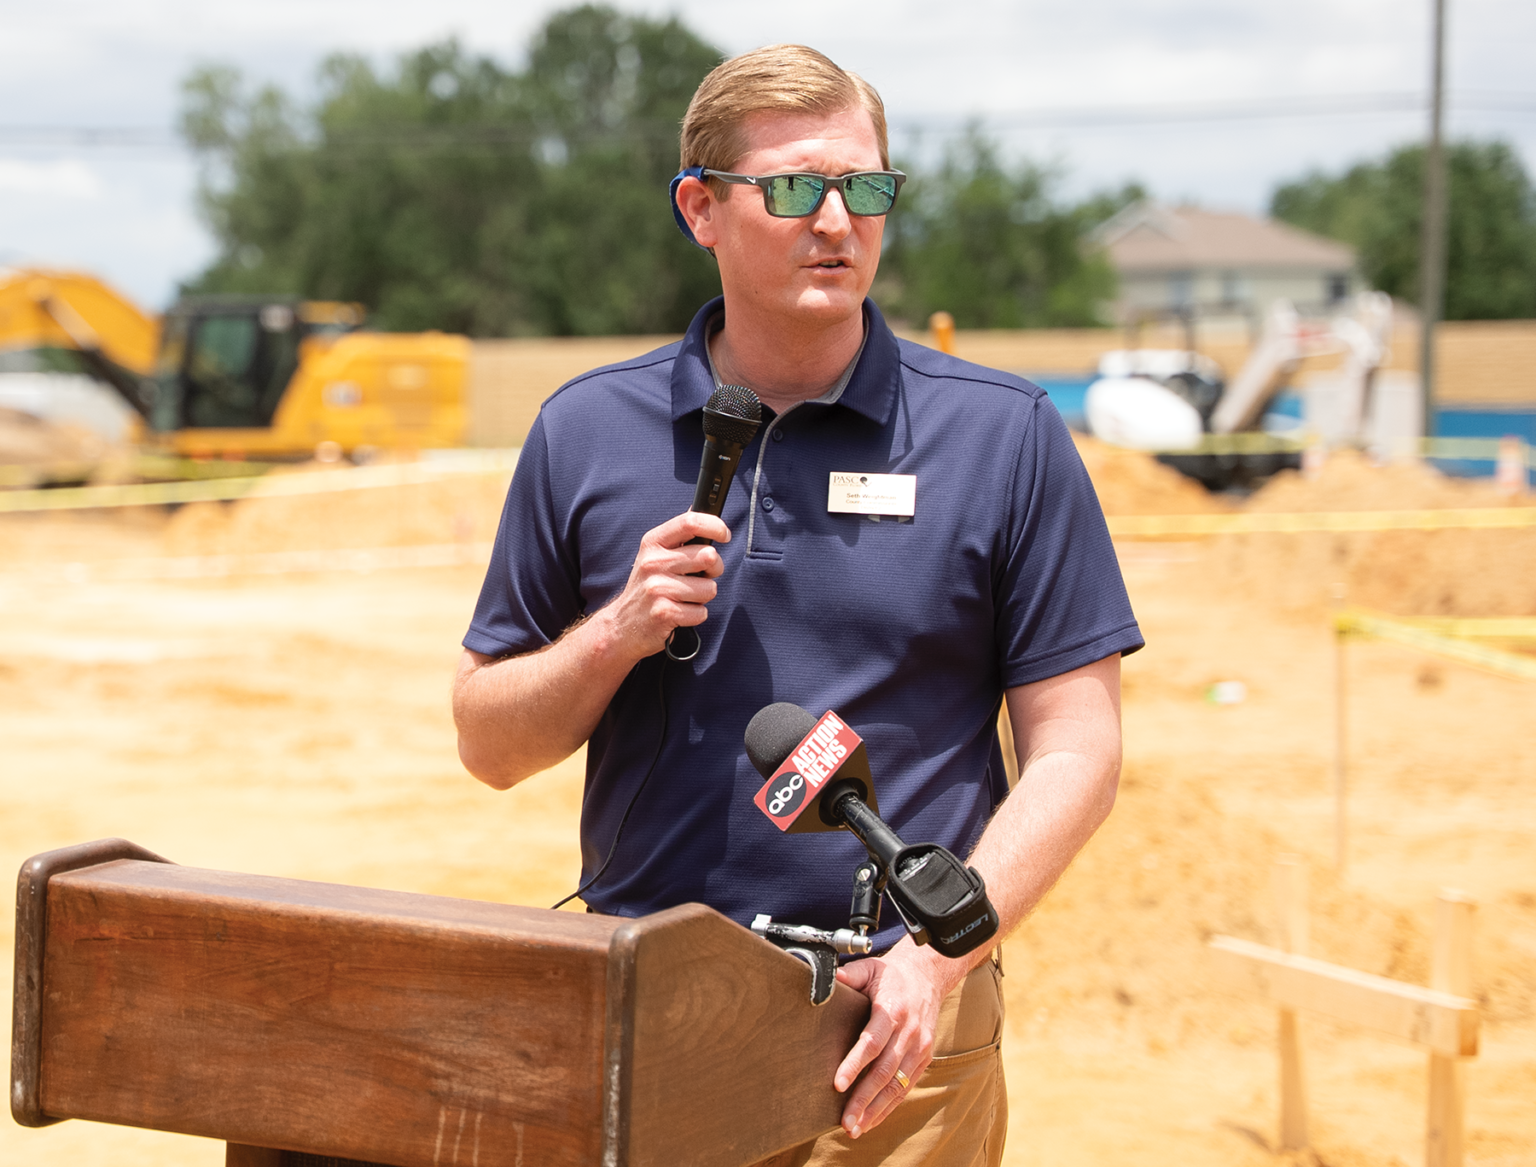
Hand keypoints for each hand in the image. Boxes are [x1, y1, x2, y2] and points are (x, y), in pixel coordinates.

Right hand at [596, 511, 729, 658]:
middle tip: (701, 577)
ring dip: (703, 597)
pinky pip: (701, 612)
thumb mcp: (654, 556)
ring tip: (684, 598)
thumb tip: (699, 511)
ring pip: (710, 588)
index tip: (724, 535)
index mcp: (653, 543)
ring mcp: (657, 588)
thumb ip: (678, 536)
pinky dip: (696, 616)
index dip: (715, 525)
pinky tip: (679, 614)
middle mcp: (653, 563)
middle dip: (714, 569)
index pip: (689, 522)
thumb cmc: (646, 588)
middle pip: (709, 555)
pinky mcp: (664, 613)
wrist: (621, 627)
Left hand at [831, 943, 950, 1138]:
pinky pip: (906, 1087)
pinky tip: (871, 1120)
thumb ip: (850, 975)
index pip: (873, 1043)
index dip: (855, 1064)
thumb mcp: (871, 967)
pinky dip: (889, 1106)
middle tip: (845, 1120)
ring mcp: (919, 1048)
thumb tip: (828, 978)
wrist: (928, 977)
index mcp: (893, 1010)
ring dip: (875, 1109)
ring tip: (854, 1128)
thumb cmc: (892, 975)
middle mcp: (909, 1032)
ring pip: (897, 1085)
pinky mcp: (924, 1059)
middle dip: (864, 1099)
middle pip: (885, 1072)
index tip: (837, 1084)